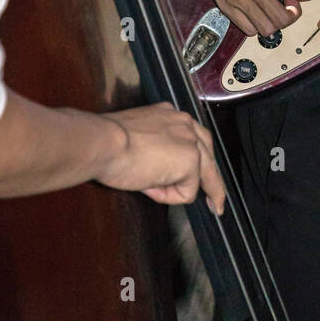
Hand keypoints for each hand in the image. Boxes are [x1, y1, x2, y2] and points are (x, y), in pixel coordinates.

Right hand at [96, 101, 224, 212]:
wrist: (103, 143)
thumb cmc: (106, 143)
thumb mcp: (133, 137)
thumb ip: (153, 147)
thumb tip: (157, 170)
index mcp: (170, 115)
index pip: (193, 137)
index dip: (197, 159)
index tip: (197, 174)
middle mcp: (184, 123)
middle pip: (209, 154)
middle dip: (213, 181)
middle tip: (216, 201)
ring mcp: (190, 142)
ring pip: (206, 175)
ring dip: (190, 190)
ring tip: (209, 206)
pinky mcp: (190, 162)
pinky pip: (187, 191)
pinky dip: (169, 196)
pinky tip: (149, 187)